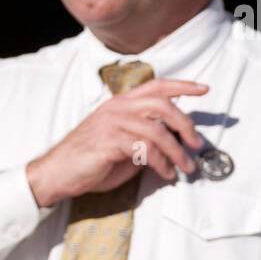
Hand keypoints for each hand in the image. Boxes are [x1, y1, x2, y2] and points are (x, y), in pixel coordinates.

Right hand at [26, 78, 208, 207]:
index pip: (156, 86)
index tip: (203, 89)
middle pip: (163, 105)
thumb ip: (144, 137)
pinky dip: (162, 164)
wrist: (57, 173)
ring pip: (158, 131)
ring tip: (185, 168)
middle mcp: (118, 107)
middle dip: (187, 124)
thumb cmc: (89, 160)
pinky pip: (146, 150)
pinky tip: (166, 173)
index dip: (182, 85)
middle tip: (196, 143)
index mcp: (120, 103)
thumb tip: (173, 143)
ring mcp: (113, 123)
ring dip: (177, 153)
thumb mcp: (121, 143)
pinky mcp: (110, 141)